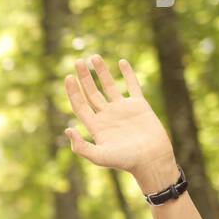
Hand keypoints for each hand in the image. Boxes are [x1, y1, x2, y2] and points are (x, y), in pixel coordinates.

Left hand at [63, 55, 175, 182]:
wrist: (151, 159)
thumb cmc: (126, 161)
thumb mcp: (100, 157)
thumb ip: (82, 147)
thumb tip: (67, 129)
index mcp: (96, 127)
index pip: (80, 106)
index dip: (73, 92)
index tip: (68, 77)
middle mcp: (107, 116)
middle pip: (91, 93)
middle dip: (84, 78)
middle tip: (78, 62)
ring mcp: (123, 110)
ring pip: (109, 86)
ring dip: (101, 72)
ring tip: (94, 57)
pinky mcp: (139, 105)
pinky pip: (132, 86)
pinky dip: (128, 74)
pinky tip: (121, 62)